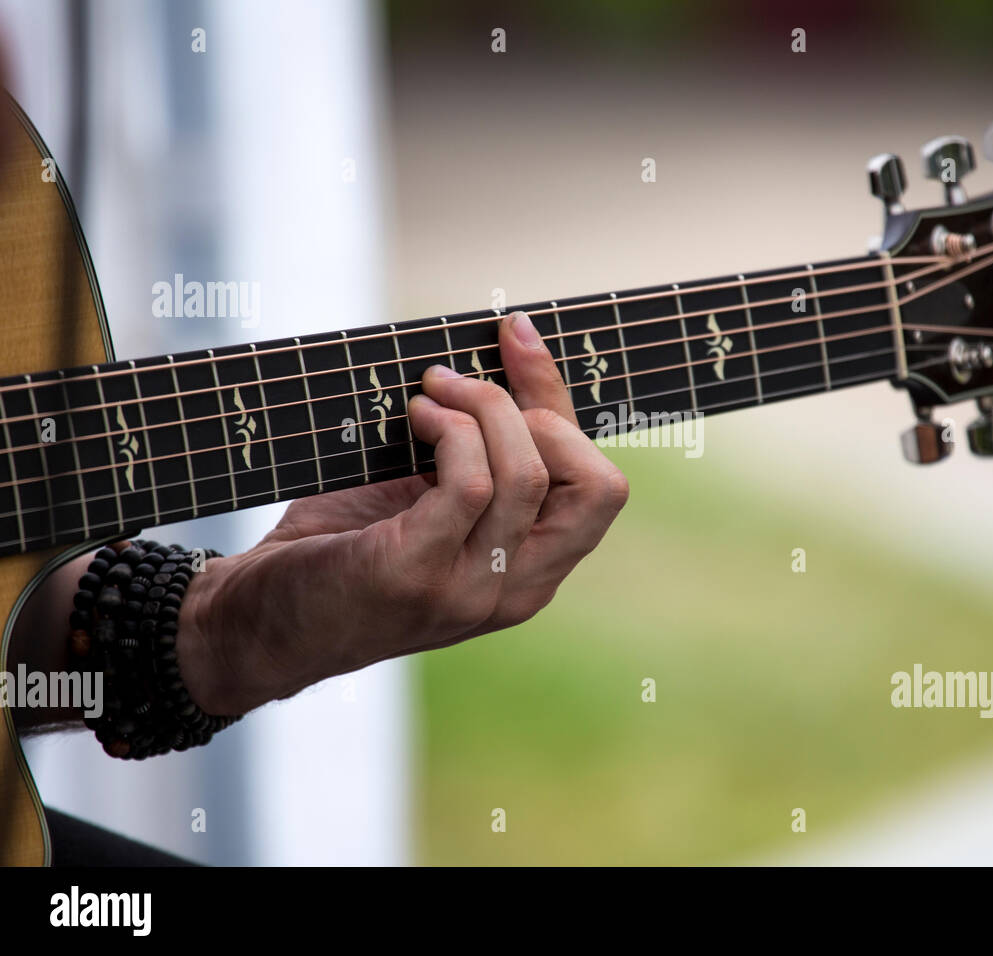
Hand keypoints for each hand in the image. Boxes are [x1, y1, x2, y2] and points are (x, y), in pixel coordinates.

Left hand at [178, 312, 628, 714]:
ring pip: (527, 473)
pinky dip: (448, 431)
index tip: (514, 338)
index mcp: (532, 573)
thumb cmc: (341, 549)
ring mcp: (471, 590)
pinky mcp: (417, 575)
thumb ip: (481, 460)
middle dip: (543, 407)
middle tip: (468, 383)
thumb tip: (509, 350)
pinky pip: (471, 483)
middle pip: (597, 486)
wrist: (256, 624)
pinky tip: (413, 419)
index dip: (564, 402)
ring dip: (480, 408)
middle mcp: (517, 591)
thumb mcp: (430, 502)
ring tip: (427, 396)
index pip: (601, 487)